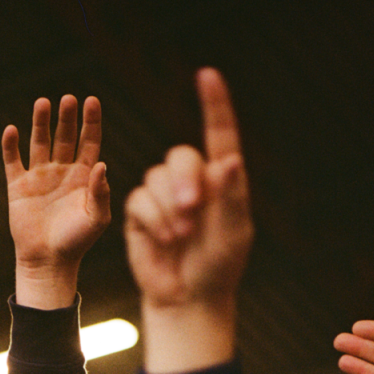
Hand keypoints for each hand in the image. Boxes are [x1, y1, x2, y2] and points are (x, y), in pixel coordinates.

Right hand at [4, 94, 110, 308]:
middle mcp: (62, 171)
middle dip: (66, 117)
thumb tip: (101, 164)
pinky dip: (11, 146)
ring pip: (40, 142)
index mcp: (83, 176)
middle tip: (67, 99)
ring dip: (40, 123)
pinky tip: (12, 130)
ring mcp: (39, 177)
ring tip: (42, 103)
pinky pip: (13, 161)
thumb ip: (101, 192)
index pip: (89, 141)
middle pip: (65, 136)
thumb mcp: (97, 218)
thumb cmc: (76, 242)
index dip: (91, 121)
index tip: (91, 101)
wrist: (48, 261)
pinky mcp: (18, 187)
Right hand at [125, 70, 251, 371]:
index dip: (214, 104)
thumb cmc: (218, 266)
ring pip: (157, 180)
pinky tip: (164, 241)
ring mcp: (163, 195)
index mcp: (222, 179)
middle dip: (185, 181)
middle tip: (192, 211)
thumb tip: (231, 160)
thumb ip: (232, 197)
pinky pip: (140, 200)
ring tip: (180, 238)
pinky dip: (153, 220)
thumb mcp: (234, 233)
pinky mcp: (139, 212)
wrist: (187, 297)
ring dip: (169, 210)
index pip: (219, 134)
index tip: (206, 76)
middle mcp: (192, 180)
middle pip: (180, 156)